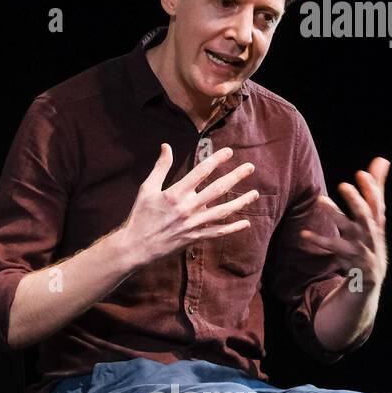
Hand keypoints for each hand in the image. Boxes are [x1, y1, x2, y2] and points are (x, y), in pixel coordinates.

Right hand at [116, 143, 261, 263]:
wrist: (136, 246)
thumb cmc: (140, 215)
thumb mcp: (147, 189)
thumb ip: (160, 167)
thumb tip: (166, 146)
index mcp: (175, 193)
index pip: (200, 172)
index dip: (216, 160)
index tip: (229, 152)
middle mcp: (187, 208)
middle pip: (217, 189)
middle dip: (236, 177)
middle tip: (250, 168)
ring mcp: (193, 224)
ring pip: (223, 211)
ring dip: (241, 202)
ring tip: (255, 194)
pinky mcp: (194, 238)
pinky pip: (217, 232)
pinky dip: (232, 228)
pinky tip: (245, 223)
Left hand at [300, 157, 389, 288]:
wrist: (370, 279)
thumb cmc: (368, 240)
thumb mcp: (372, 216)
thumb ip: (375, 189)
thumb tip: (382, 159)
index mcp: (376, 222)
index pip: (377, 202)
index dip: (372, 188)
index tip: (361, 173)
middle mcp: (371, 234)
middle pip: (366, 215)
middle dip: (355, 200)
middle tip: (343, 185)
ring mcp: (362, 247)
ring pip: (349, 230)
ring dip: (336, 214)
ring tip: (321, 200)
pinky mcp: (350, 259)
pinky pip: (333, 249)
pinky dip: (319, 240)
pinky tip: (304, 234)